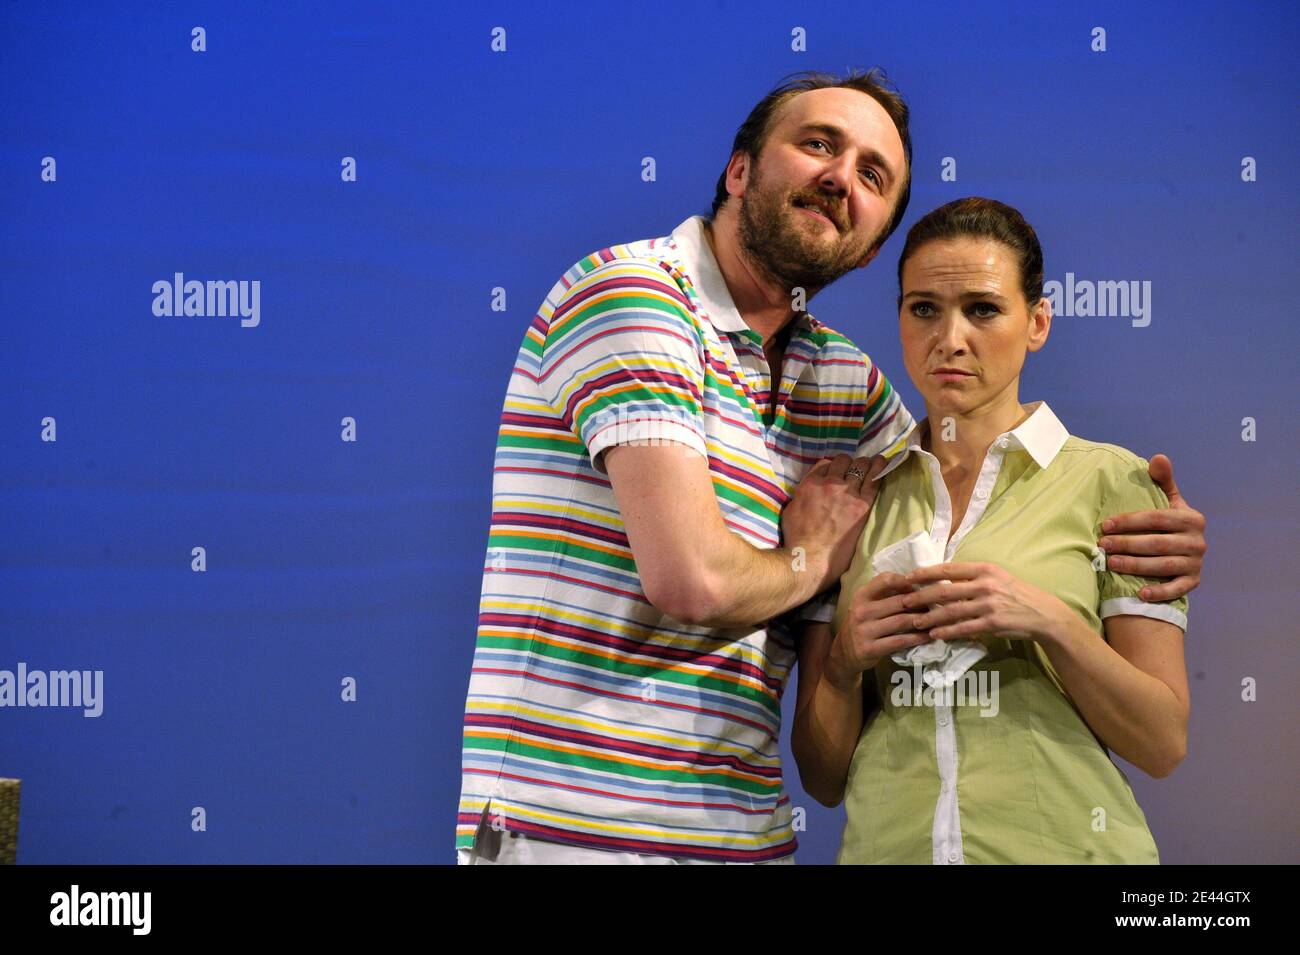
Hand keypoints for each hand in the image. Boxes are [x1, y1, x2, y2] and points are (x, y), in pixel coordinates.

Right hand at [781, 454, 887, 590]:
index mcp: (810, 484)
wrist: (809, 557)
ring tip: (873, 463)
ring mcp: (847, 493)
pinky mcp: (862, 505)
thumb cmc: (797, 538)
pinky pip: (874, 481)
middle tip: (855, 469)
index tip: (838, 472)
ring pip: (860, 466)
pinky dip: (879, 469)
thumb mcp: (791, 510)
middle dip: (849, 463)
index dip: (833, 467)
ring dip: (865, 464)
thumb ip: (803, 495)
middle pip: (843, 461)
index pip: (825, 464)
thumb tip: (810, 492)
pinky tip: (884, 463)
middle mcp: (829, 484)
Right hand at [824, 571, 931, 691]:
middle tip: (937, 604)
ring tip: (937, 619)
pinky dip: (917, 638)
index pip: (886, 580)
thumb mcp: (866, 605)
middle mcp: (861, 611)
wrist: (844, 653)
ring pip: (901, 621)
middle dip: (921, 602)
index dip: (907, 581)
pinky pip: (899, 641)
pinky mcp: (870, 649)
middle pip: (899, 601)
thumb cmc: (862, 624)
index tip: (923, 585)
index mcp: (861, 596)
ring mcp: (864, 631)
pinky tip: (928, 636)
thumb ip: (884, 595)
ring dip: (922, 620)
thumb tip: (917, 584)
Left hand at [901, 562, 1076, 646]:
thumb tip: (942, 577)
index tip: (907, 578)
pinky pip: (964, 628)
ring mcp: (989, 605)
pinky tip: (935, 635)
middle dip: (920, 597)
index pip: (948, 569)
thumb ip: (972, 576)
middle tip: (904, 602)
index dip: (925, 573)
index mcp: (984, 569)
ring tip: (915, 622)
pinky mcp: (993, 623)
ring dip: (930, 618)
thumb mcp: (996, 577)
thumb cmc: (1016, 593)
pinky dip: (947, 632)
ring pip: (951, 612)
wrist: (1043, 614)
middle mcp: (985, 584)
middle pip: (944, 591)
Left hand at [1099, 453, 1205, 600]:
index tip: (1106, 525)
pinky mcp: (1194, 582)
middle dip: (1127, 544)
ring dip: (1135, 566)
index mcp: (1191, 518)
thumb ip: (1163, 481)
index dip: (1130, 521)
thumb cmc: (1170, 523)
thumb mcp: (1170, 501)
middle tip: (1102, 545)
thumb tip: (1158, 457)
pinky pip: (1177, 589)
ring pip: (1163, 565)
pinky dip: (1160, 592)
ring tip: (1110, 563)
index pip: (1156, 518)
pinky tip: (1141, 594)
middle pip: (1157, 543)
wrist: (1186, 552)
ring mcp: (1196, 563)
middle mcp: (1197, 541)